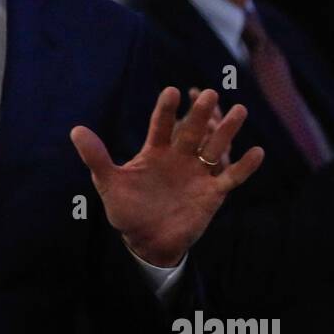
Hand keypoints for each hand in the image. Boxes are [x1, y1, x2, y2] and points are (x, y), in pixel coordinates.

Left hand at [70, 87, 263, 267]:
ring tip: (239, 110)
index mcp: (156, 152)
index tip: (171, 92)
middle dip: (200, 114)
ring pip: (216, 147)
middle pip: (192, 131)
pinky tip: (257, 152)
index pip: (161, 125)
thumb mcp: (108, 184)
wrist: (146, 242)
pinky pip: (231, 177)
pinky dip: (245, 166)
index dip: (166, 110)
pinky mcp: (212, 193)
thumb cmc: (127, 211)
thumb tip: (76, 130)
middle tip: (209, 93)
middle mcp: (180, 158)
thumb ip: (96, 157)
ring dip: (227, 130)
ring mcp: (197, 174)